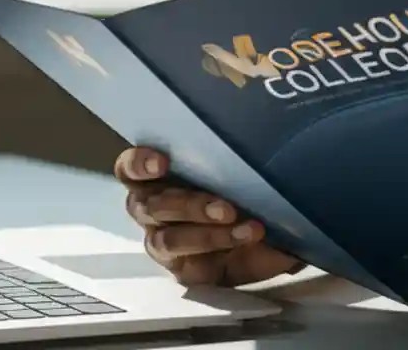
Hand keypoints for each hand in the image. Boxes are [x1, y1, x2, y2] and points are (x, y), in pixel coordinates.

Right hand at [115, 147, 303, 286]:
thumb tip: (257, 137)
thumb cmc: (248, 193)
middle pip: (150, 206)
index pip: (130, 170)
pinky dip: (221, 249)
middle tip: (225, 207)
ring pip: (168, 239)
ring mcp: (166, 244)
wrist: (277, 235)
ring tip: (247, 228)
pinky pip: (189, 264)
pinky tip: (246, 237)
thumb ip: (237, 158)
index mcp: (157, 180)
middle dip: (188, 205)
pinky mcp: (183, 271)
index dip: (138, 164)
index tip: (162, 162)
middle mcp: (153, 212)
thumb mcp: (246, 173)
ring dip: (207, 233)